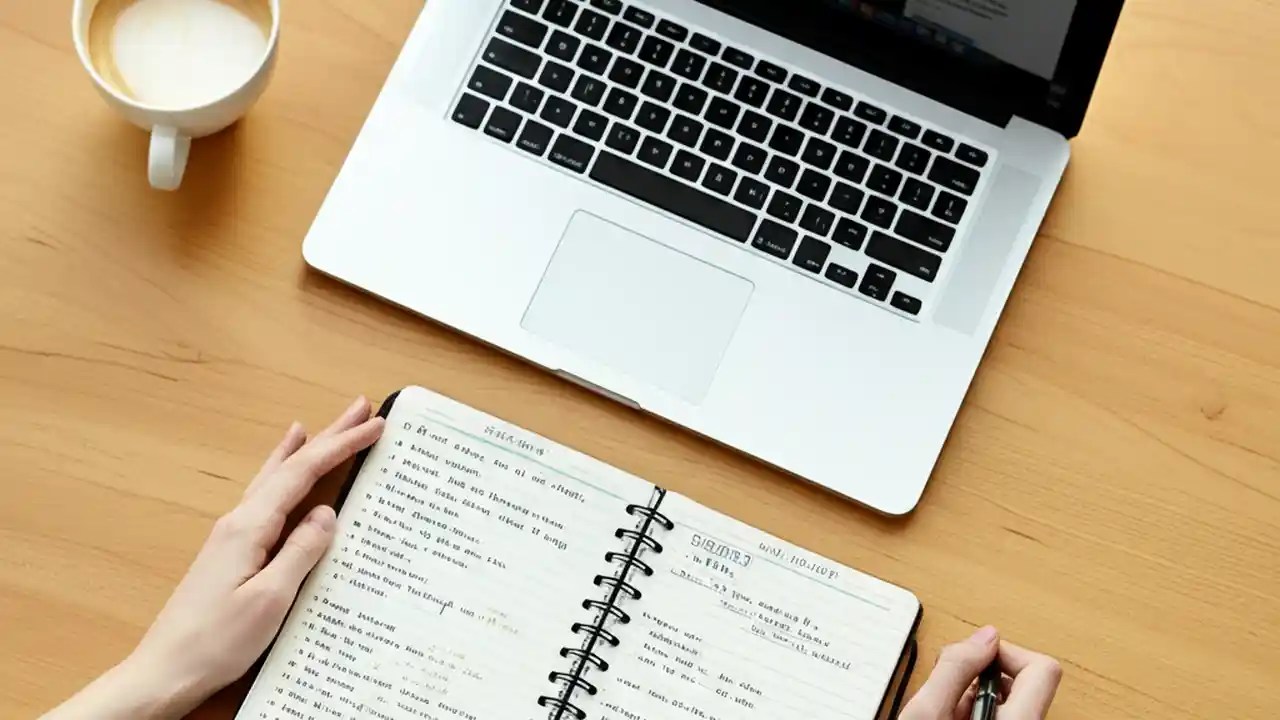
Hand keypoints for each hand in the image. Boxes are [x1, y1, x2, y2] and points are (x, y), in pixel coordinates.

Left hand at [44, 398, 384, 719]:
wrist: (164, 672)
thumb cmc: (215, 642)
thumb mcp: (269, 599)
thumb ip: (301, 552)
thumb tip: (327, 513)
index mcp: (249, 527)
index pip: (304, 473)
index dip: (341, 446)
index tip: (375, 425)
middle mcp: (238, 521)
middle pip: (289, 465)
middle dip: (327, 436)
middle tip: (360, 407)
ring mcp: (231, 535)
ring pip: (275, 477)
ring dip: (303, 451)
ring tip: (319, 425)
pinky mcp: (230, 552)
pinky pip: (264, 498)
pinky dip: (280, 474)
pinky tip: (278, 471)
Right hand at [901, 627, 1062, 719]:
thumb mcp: (927, 711)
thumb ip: (955, 668)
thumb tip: (984, 635)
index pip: (1042, 668)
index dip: (1005, 652)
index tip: (973, 656)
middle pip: (1026, 679)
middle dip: (984, 672)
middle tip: (950, 685)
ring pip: (1011, 696)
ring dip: (976, 691)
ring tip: (945, 708)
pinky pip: (1002, 710)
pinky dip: (975, 707)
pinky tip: (949, 718)